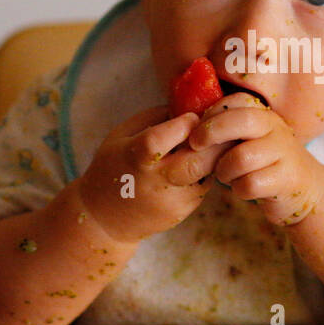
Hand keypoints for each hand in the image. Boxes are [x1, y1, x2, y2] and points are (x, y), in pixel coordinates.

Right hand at [77, 105, 233, 244]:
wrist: (103, 219)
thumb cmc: (111, 167)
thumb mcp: (121, 135)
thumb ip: (153, 118)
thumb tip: (188, 105)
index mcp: (135, 158)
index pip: (164, 138)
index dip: (184, 123)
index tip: (193, 115)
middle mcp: (155, 182)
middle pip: (196, 161)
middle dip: (214, 142)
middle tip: (220, 127)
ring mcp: (170, 201)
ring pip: (207, 175)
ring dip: (215, 156)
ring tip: (213, 143)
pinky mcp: (181, 212)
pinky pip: (203, 188)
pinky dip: (206, 173)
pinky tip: (199, 164)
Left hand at [188, 93, 323, 226]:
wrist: (305, 189)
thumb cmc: (264, 162)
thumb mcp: (249, 139)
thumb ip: (226, 128)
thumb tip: (185, 123)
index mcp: (264, 114)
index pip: (235, 102)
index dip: (210, 113)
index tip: (195, 130)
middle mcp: (276, 128)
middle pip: (240, 121)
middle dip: (211, 132)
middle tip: (195, 146)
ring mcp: (284, 153)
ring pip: (240, 158)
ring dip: (224, 170)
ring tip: (226, 175)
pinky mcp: (286, 179)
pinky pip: (250, 184)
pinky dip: (239, 189)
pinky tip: (243, 188)